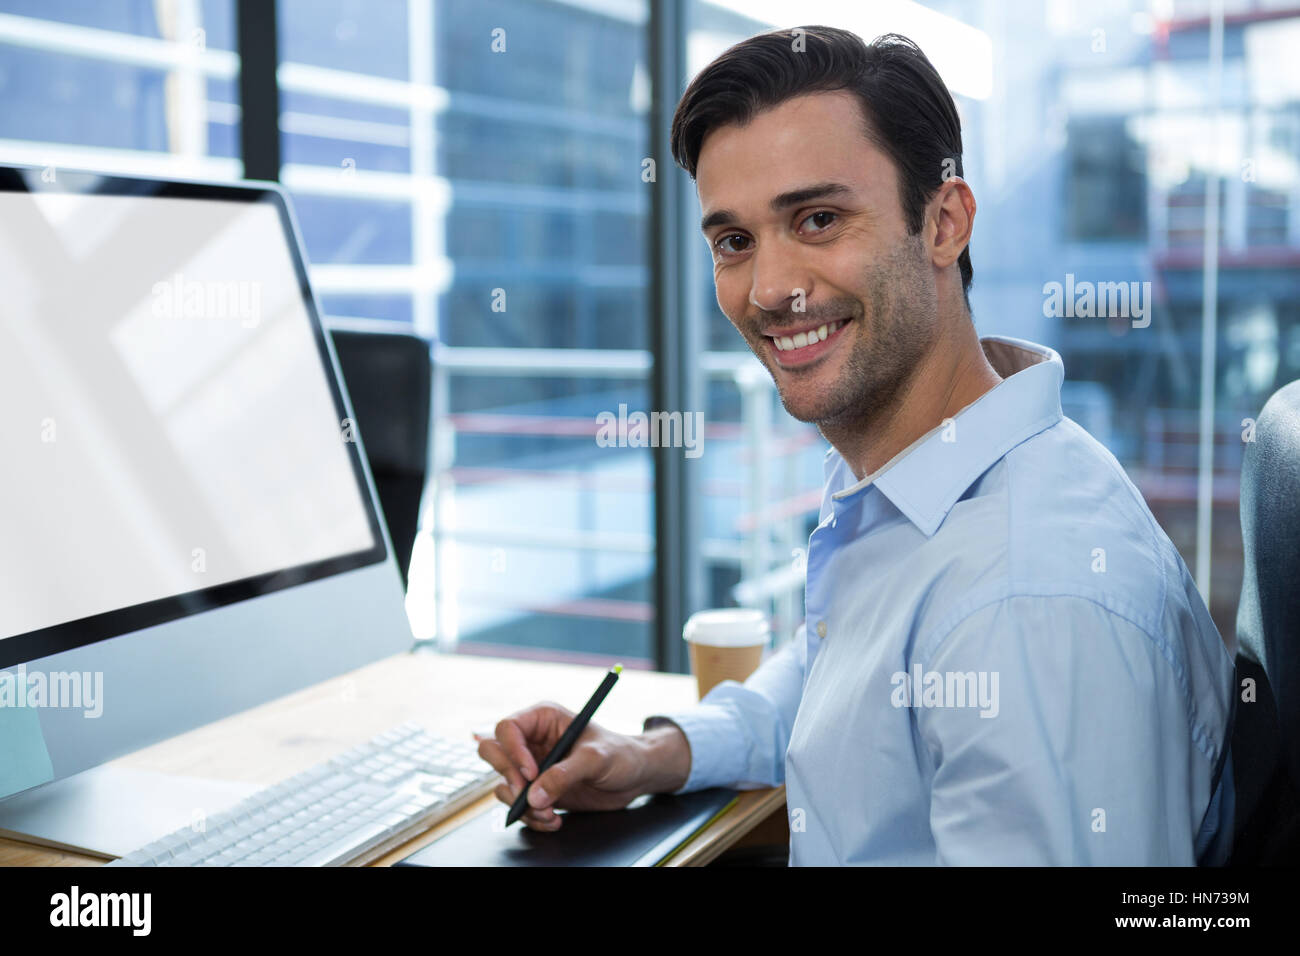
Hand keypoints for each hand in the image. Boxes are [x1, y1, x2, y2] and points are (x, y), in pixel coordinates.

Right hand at [476, 702, 688, 831]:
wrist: (634, 776)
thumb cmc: (620, 754)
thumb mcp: (596, 758)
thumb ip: (564, 774)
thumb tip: (534, 795)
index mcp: (543, 719)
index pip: (508, 728)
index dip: (513, 751)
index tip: (531, 774)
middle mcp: (532, 741)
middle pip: (494, 753)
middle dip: (509, 778)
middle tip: (530, 796)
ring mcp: (532, 766)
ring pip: (503, 784)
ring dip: (521, 804)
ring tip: (550, 813)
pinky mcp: (536, 790)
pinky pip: (517, 805)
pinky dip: (531, 817)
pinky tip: (554, 820)